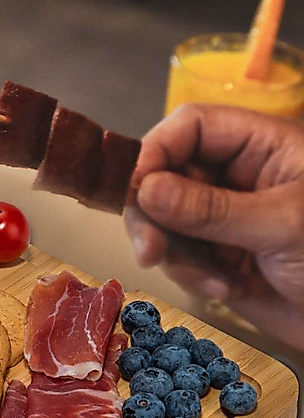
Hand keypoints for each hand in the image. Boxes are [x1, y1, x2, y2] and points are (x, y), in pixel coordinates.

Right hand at [124, 104, 303, 347]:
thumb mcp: (282, 226)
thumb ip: (211, 209)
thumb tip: (146, 189)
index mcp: (263, 146)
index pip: (191, 127)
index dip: (156, 152)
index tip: (136, 190)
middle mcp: (238, 177)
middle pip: (164, 176)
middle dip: (151, 215)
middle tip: (150, 250)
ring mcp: (225, 220)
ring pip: (164, 223)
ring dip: (175, 255)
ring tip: (212, 281)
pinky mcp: (218, 259)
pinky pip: (179, 260)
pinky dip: (191, 278)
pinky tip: (227, 290)